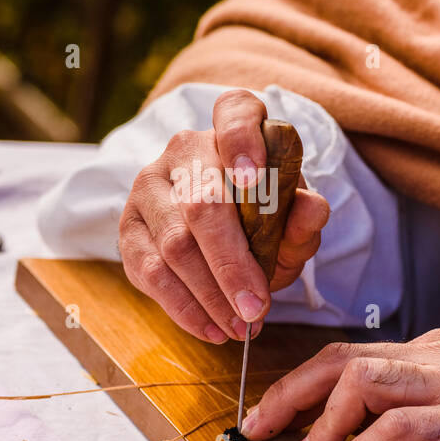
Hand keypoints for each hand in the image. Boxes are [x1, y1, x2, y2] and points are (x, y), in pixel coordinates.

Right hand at [118, 90, 329, 343]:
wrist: (216, 228)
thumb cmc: (261, 216)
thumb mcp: (290, 215)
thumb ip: (303, 215)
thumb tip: (312, 210)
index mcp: (232, 127)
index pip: (235, 113)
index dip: (242, 140)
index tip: (254, 177)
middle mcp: (184, 149)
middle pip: (202, 202)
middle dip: (231, 263)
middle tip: (256, 307)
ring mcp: (149, 186)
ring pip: (175, 244)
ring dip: (209, 295)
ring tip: (239, 327)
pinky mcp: (127, 226)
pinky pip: (149, 271)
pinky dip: (184, 307)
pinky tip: (210, 327)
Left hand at [239, 329, 439, 440]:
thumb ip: (425, 402)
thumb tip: (367, 430)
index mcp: (436, 350)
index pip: (352, 353)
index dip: (303, 381)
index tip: (272, 411)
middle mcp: (439, 355)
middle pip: (343, 360)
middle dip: (291, 393)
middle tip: (258, 427)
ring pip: (363, 383)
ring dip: (321, 423)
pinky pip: (400, 429)